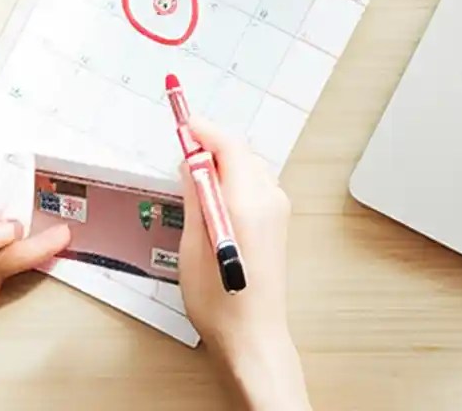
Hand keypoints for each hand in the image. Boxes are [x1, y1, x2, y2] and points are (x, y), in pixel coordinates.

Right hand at [178, 119, 310, 410]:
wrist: (253, 336)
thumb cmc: (219, 301)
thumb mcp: (192, 244)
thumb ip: (195, 196)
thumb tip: (191, 164)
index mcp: (247, 203)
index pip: (229, 147)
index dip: (205, 131)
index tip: (184, 123)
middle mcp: (269, 201)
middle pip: (241, 153)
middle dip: (212, 146)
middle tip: (182, 152)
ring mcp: (278, 211)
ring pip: (250, 167)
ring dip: (224, 163)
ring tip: (194, 177)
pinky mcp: (279, 222)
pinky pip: (257, 185)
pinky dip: (235, 179)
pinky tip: (215, 198)